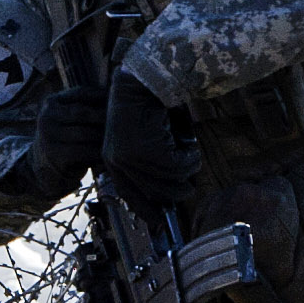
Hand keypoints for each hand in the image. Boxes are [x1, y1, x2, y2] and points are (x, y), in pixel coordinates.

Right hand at [20, 82, 109, 192]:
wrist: (44, 167)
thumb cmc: (65, 138)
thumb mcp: (68, 118)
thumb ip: (85, 106)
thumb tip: (117, 94)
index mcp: (51, 102)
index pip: (81, 93)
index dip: (102, 96)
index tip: (120, 99)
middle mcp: (47, 117)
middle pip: (83, 112)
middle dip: (105, 116)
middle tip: (124, 120)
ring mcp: (49, 136)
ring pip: (85, 133)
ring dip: (104, 136)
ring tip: (120, 137)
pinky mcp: (55, 155)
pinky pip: (84, 151)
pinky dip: (99, 152)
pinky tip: (109, 153)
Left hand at [102, 71, 202, 217]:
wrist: (143, 82)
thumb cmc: (146, 108)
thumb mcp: (142, 140)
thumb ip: (148, 164)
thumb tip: (168, 189)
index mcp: (112, 161)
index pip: (129, 195)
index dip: (146, 209)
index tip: (160, 220)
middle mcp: (118, 162)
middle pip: (156, 191)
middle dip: (178, 190)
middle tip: (190, 186)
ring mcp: (132, 157)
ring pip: (171, 178)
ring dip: (187, 169)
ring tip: (191, 156)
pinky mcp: (148, 150)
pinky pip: (178, 165)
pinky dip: (190, 158)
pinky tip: (190, 146)